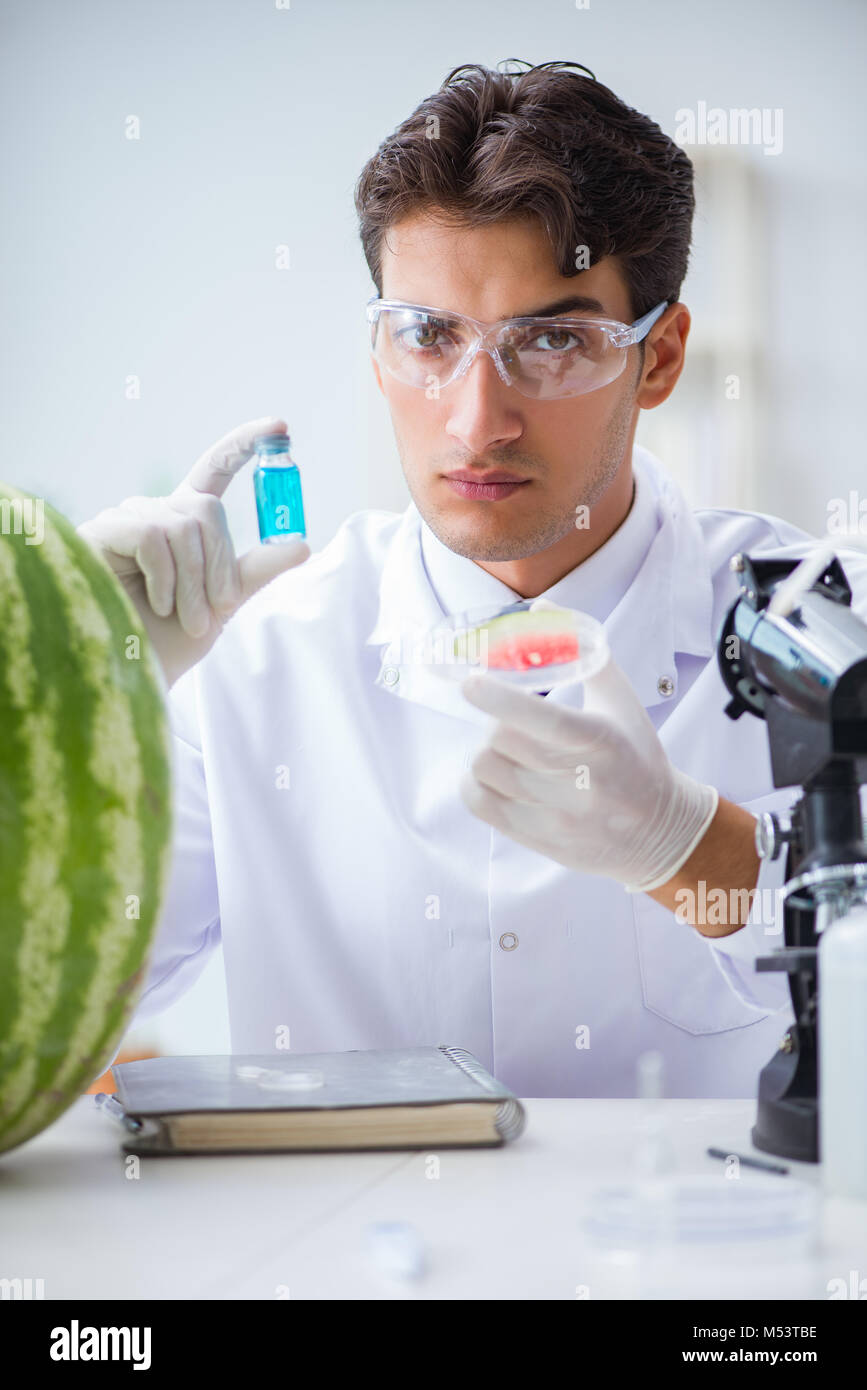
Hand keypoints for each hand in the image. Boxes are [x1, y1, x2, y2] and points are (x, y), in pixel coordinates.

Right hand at [77, 417, 309, 687]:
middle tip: (216, 611)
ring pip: (185, 526)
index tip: (280, 426)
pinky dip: (166, 576)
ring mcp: (127, 518)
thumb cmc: (165, 643)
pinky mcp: (104, 530)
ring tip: (183, 618)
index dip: (243, 445)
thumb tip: (301, 544)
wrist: (125, 673)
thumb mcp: (221, 606)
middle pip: (208, 509)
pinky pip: (154, 536)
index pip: (214, 470)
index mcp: (184, 525)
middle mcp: (155, 513)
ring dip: (194, 582)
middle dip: (220, 565)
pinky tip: (157, 603)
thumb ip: (254, 571)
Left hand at [459, 652, 718, 892]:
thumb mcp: (621, 701)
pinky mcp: (538, 839)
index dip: (502, 700)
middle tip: (507, 717)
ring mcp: (556, 817)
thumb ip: (584, 652)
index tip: (472, 683)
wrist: (659, 832)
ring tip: (508, 748)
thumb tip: (541, 608)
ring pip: (485, 771)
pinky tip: (498, 774)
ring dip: (486, 750)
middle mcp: (580, 784)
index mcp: (603, 742)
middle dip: (495, 720)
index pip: (546, 721)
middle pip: (502, 743)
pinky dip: (476, 782)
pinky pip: (478, 803)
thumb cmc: (636, 754)